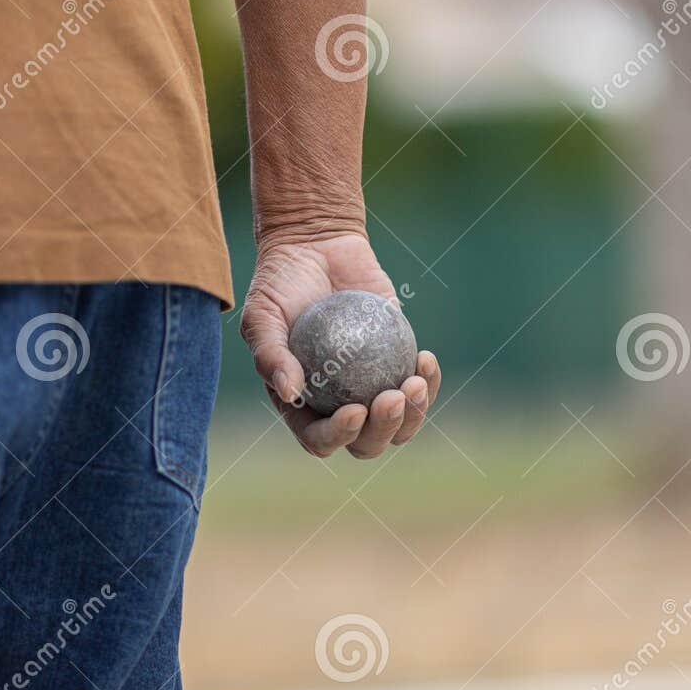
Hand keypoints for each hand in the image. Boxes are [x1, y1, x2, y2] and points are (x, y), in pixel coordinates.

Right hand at [240, 232, 440, 459]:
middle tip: (391, 396)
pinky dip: (428, 380)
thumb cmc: (279, 284)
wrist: (315, 247)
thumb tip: (290, 393)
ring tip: (416, 381)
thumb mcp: (262, 315)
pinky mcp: (396, 361)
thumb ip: (270, 355)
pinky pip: (419, 386)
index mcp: (303, 406)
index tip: (355, 409)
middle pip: (365, 442)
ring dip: (413, 414)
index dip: (339, 435)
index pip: (319, 438)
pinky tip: (426, 360)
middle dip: (383, 430)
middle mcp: (337, 404)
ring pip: (399, 424)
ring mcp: (370, 386)